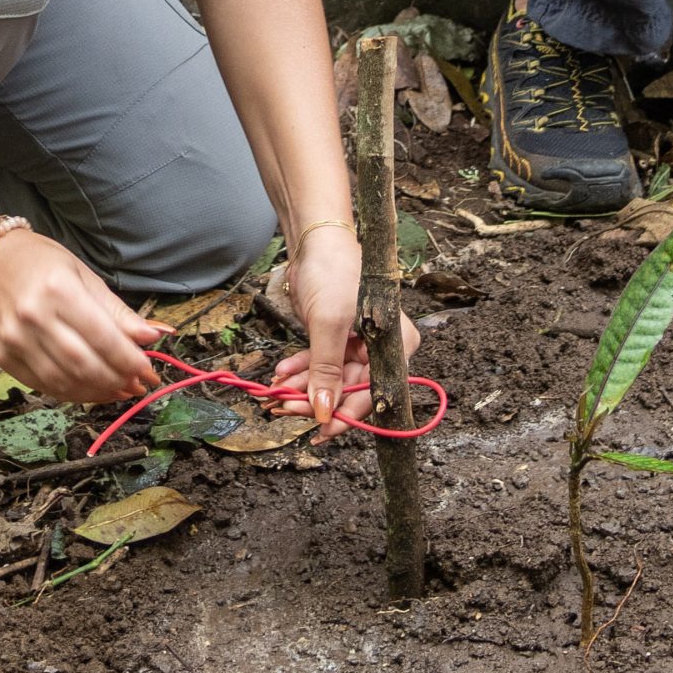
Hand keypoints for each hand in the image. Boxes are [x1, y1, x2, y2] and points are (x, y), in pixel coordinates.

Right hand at [0, 227, 162, 404]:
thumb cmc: (39, 262)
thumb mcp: (83, 274)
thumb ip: (116, 311)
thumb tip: (153, 336)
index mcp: (58, 289)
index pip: (102, 337)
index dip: (129, 360)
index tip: (149, 370)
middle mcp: (33, 317)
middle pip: (84, 364)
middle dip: (117, 380)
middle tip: (138, 385)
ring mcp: (14, 340)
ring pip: (64, 382)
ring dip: (97, 392)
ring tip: (119, 390)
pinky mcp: (2, 357)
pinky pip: (43, 385)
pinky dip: (71, 393)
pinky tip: (90, 390)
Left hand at [266, 222, 421, 441]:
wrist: (315, 241)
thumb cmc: (334, 273)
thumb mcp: (329, 324)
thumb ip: (326, 370)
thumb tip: (325, 413)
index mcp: (396, 344)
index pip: (374, 391)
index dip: (348, 414)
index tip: (323, 431)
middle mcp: (381, 348)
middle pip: (349, 389)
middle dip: (316, 398)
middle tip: (286, 407)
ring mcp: (358, 345)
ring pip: (330, 380)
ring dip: (303, 386)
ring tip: (276, 392)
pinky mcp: (336, 339)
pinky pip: (319, 365)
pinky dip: (300, 370)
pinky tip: (281, 374)